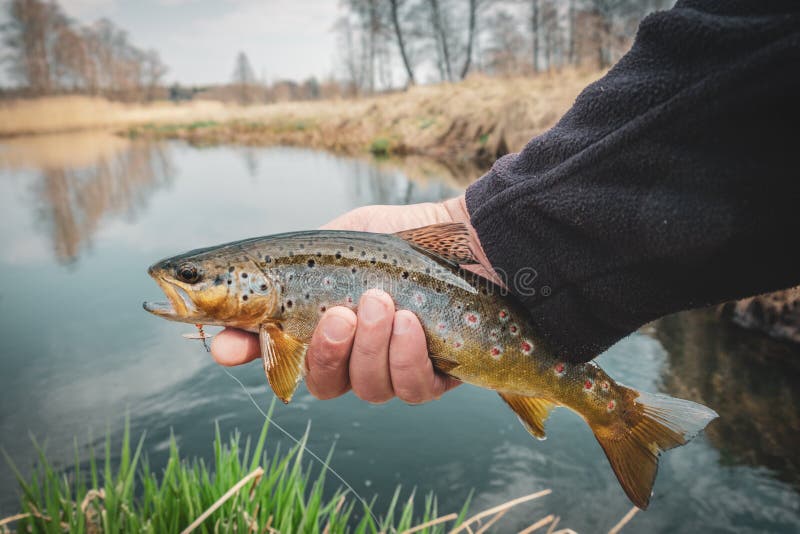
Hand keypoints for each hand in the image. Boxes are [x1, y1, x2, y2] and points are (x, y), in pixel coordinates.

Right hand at [211, 195, 495, 403]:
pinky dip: (406, 356)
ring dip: (371, 346)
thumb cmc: (397, 238)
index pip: (275, 355)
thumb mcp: (333, 245)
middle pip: (321, 384)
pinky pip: (411, 388)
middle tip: (339, 313)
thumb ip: (286, 277)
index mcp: (322, 327)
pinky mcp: (434, 378)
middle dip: (325, 352)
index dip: (248, 355)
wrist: (467, 234)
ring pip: (366, 387)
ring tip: (384, 303)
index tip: (229, 345)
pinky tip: (411, 322)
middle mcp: (353, 357)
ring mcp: (392, 370)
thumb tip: (232, 313)